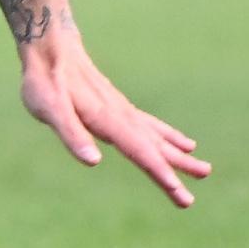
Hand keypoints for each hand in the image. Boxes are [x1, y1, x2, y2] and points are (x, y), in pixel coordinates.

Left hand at [19, 28, 208, 207]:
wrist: (50, 46)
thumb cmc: (44, 81)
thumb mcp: (49, 108)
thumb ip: (72, 134)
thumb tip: (94, 161)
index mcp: (107, 120)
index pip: (139, 151)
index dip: (158, 172)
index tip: (178, 192)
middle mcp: (121, 116)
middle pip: (152, 149)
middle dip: (173, 173)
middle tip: (189, 201)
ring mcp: (123, 110)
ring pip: (157, 138)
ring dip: (179, 156)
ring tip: (204, 170)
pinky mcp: (119, 106)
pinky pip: (151, 126)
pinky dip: (169, 136)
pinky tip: (184, 144)